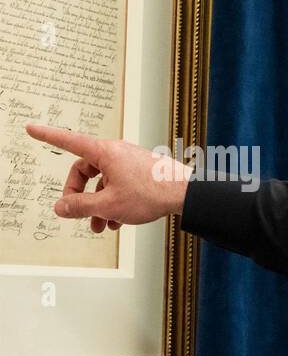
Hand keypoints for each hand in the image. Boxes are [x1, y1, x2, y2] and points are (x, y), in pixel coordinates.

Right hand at [24, 124, 192, 232]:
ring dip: (98, 205)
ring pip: (104, 183)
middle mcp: (116, 152)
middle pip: (85, 170)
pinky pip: (120, 186)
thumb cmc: (151, 193)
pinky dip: (114, 203)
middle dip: (79, 195)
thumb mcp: (109, 205)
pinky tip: (117, 223)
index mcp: (104, 152)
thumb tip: (60, 207)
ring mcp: (130, 162)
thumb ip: (80, 206)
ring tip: (99, 227)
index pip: (68, 141)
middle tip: (78, 213)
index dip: (48, 136)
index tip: (31, 129)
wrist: (187, 193)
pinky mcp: (142, 172)